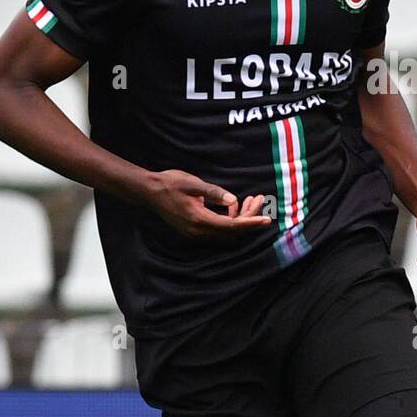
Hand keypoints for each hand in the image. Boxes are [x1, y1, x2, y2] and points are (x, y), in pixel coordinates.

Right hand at [141, 169, 271, 238]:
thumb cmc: (170, 183)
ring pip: (226, 231)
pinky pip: (219, 229)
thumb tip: (233, 200)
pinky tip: (235, 205)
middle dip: (249, 217)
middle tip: (259, 198)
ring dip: (241, 218)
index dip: (251, 223)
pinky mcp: (195, 230)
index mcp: (199, 220)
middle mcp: (198, 231)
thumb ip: (214, 192)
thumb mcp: (193, 183)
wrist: (149, 191)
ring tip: (252, 199)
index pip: (232, 226)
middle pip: (232, 231)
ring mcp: (196, 233)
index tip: (267, 220)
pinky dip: (230, 219)